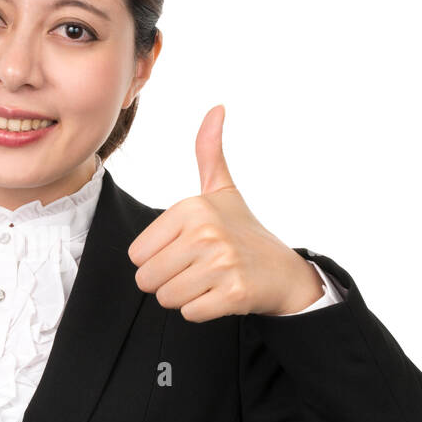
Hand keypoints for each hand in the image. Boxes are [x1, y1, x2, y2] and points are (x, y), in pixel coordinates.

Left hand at [127, 105, 323, 321]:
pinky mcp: (234, 293)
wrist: (284, 272)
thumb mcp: (223, 190)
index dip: (157, 259)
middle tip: (196, 270)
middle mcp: (206, 232)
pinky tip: (220, 294)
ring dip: (184, 297)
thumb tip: (217, 108)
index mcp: (193, 208)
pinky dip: (201, 310)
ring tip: (208, 281)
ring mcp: (222, 263)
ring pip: (166, 298)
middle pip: (147, 279)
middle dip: (167, 281)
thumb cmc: (244, 231)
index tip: (186, 251)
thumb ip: (209, 152)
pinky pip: (189, 314)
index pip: (137, 254)